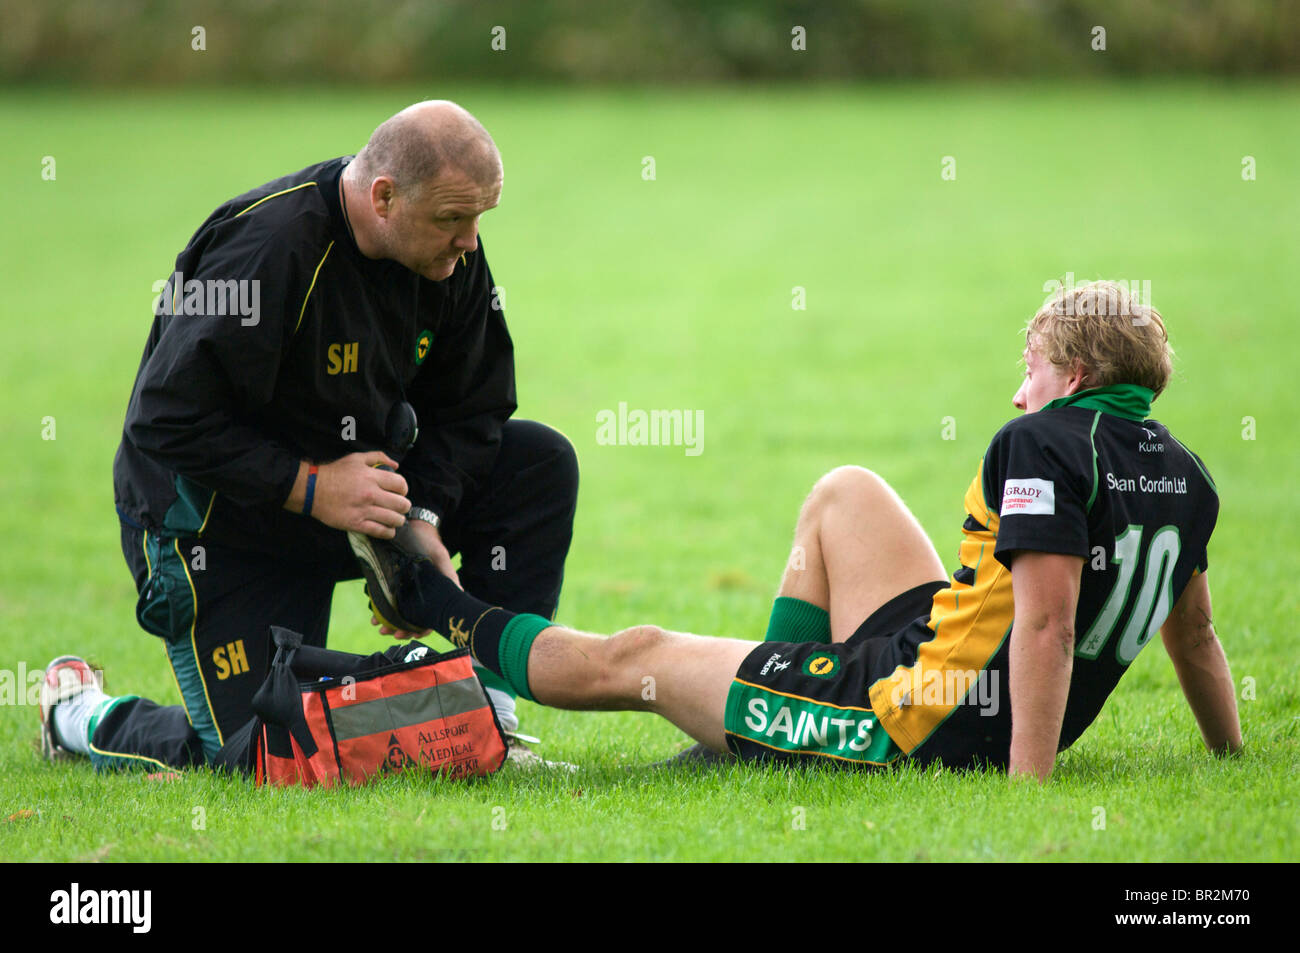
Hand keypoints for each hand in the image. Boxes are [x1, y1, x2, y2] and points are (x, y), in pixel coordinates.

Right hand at [289, 452, 410, 537]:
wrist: (312, 489)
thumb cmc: (335, 473)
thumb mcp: (356, 458)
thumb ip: (378, 457)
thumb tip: (396, 465)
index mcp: (371, 476)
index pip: (401, 485)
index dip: (404, 489)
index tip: (400, 492)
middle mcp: (370, 494)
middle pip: (402, 504)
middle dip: (404, 506)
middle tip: (399, 506)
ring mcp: (363, 510)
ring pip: (394, 519)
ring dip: (398, 520)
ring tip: (394, 518)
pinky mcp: (356, 524)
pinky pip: (381, 532)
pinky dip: (388, 532)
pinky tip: (387, 528)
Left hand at [367, 515, 456, 640]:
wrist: (414, 526)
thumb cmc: (430, 541)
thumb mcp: (440, 557)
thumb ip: (449, 576)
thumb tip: (460, 594)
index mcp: (434, 592)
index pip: (429, 619)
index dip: (420, 630)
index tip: (407, 634)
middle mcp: (420, 595)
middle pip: (412, 620)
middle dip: (400, 629)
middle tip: (387, 633)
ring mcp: (407, 590)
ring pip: (399, 613)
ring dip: (389, 623)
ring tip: (378, 626)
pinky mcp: (395, 583)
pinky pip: (388, 600)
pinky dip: (381, 609)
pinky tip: (373, 614)